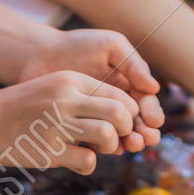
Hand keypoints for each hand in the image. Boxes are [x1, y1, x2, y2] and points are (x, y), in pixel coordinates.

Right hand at [0, 70, 140, 172]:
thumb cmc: (21, 106)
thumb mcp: (53, 87)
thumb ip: (83, 96)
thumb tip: (122, 114)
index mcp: (70, 80)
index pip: (118, 93)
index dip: (129, 112)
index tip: (123, 124)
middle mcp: (66, 99)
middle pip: (120, 112)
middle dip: (126, 129)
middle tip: (116, 138)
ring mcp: (57, 125)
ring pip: (107, 135)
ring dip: (110, 147)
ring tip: (97, 149)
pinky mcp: (48, 150)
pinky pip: (87, 160)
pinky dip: (88, 164)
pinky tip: (77, 161)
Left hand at [19, 29, 163, 151]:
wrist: (39, 56)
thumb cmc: (77, 46)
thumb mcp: (111, 46)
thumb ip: (133, 64)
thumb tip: (154, 88)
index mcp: (127, 84)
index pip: (145, 102)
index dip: (152, 112)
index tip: (154, 121)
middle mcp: (114, 102)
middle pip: (136, 122)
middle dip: (144, 131)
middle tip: (146, 138)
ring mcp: (96, 116)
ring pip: (118, 133)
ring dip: (129, 141)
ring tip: (132, 144)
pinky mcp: (79, 126)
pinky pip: (96, 140)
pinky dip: (106, 146)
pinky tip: (113, 148)